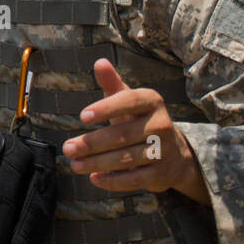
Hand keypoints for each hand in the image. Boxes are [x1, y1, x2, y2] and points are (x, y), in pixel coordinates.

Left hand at [62, 60, 209, 204]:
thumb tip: (99, 62)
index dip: (106, 108)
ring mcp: (163, 152)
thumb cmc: (140, 121)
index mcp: (151, 102)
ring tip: (74, 164)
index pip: (129, 101)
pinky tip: (94, 177)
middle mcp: (161, 125)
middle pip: (121, 135)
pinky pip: (133, 180)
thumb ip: (112, 84)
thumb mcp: (128, 100)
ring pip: (125, 159)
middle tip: (68, 148)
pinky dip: (113, 181)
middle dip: (91, 143)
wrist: (175, 154)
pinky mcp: (160, 175)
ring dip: (97, 163)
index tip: (82, 116)